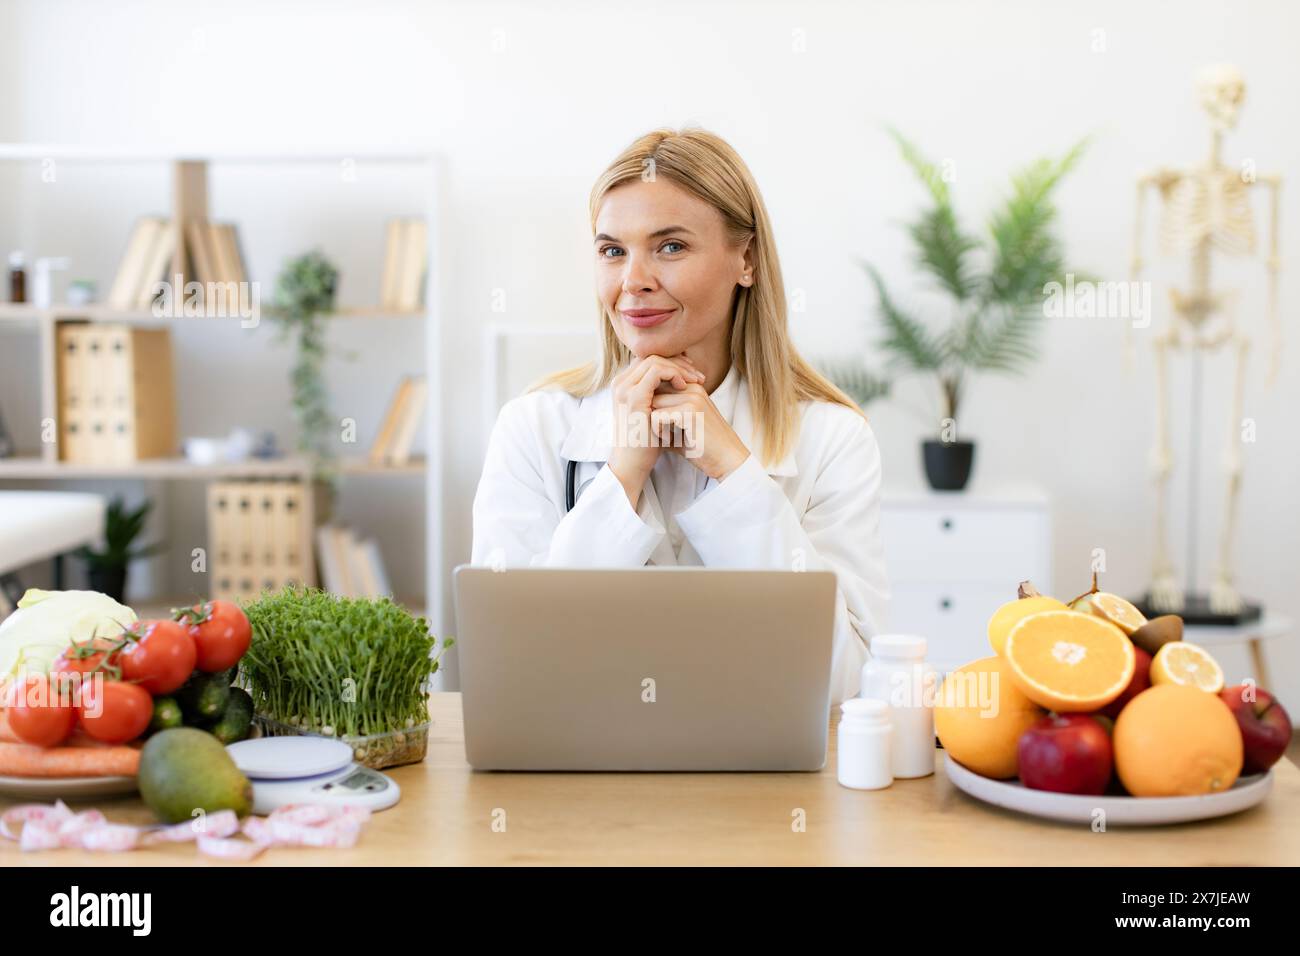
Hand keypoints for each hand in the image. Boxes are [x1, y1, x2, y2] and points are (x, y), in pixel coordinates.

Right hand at [608, 354, 705, 505]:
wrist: (632, 464)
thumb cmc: (645, 442)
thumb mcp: (654, 411)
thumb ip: (661, 394)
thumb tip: (683, 378)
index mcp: (623, 385)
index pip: (648, 359)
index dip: (672, 361)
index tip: (691, 372)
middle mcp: (620, 383)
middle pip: (652, 356)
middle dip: (678, 361)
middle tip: (697, 374)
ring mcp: (624, 389)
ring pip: (655, 360)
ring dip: (678, 367)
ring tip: (694, 380)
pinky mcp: (634, 397)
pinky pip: (656, 371)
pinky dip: (673, 374)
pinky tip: (684, 386)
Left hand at [649, 382, 750, 480]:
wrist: (726, 459)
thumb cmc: (699, 444)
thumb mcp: (677, 424)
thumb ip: (660, 412)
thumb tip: (632, 407)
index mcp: (690, 385)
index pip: (656, 382)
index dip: (649, 404)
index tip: (656, 423)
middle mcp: (691, 387)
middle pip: (651, 391)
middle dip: (649, 411)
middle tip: (660, 431)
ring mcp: (691, 397)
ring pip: (651, 402)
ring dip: (652, 422)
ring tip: (665, 435)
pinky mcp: (690, 412)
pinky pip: (656, 416)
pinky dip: (657, 431)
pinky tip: (667, 440)